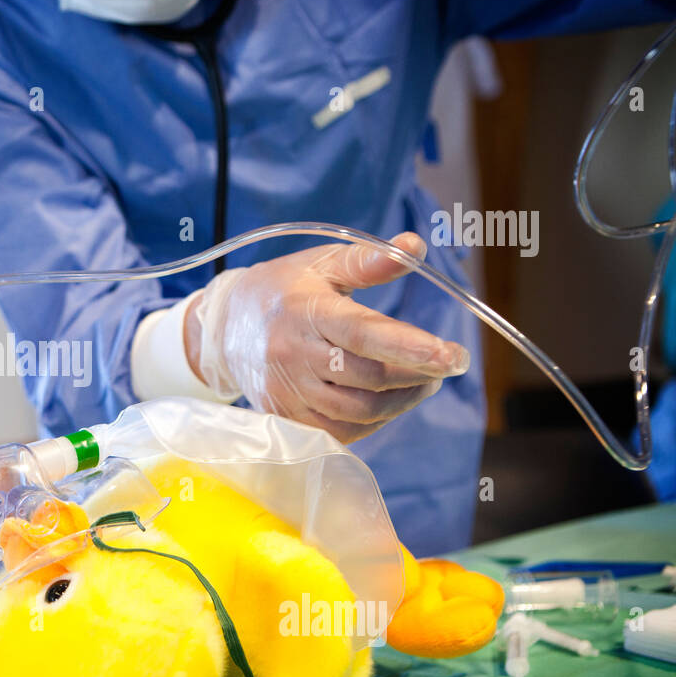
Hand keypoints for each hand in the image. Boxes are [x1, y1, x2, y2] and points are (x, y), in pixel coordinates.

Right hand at [185, 232, 469, 443]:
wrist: (224, 328)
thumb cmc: (282, 289)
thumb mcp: (321, 264)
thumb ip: (368, 260)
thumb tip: (415, 246)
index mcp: (305, 311)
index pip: (362, 334)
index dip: (409, 347)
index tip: (451, 354)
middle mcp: (292, 355)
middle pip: (368, 378)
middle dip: (418, 375)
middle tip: (448, 363)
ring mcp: (286, 391)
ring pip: (358, 410)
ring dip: (402, 401)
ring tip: (425, 382)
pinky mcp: (284, 416)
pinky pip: (339, 430)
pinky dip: (374, 420)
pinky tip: (389, 401)